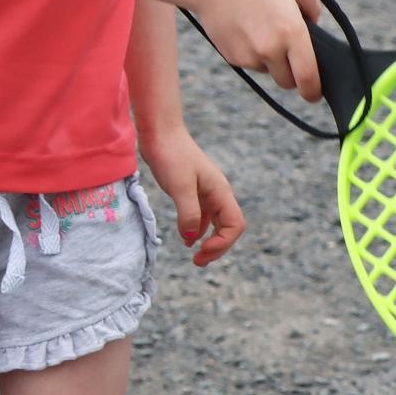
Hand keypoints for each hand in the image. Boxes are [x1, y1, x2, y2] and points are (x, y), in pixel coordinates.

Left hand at [140, 124, 244, 267]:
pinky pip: (203, 216)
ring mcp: (206, 191)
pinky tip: (186, 238)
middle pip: (229, 228)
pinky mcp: (193, 190)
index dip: (223, 244)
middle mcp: (217, 192)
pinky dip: (197, 230)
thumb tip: (192, 238)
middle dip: (217, 247)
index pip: (235, 225)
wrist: (160, 132)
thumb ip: (189, 213)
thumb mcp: (179, 186)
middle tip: (198, 262)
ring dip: (209, 241)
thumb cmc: (171, 155)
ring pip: (216, 223)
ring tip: (194, 256)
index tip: (201, 252)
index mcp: (220, 191)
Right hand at [192, 0, 322, 101]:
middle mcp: (271, 49)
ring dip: (271, 61)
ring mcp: (250, 56)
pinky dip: (253, 54)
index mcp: (291, 33)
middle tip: (289, 55)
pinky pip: (251, 64)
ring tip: (262, 31)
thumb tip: (315, 25)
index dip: (313, 91)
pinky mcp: (233, 58)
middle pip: (287, 82)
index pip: (307, 77)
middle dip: (292, 74)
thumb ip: (312, 7)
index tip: (314, 94)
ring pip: (268, 72)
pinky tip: (246, 31)